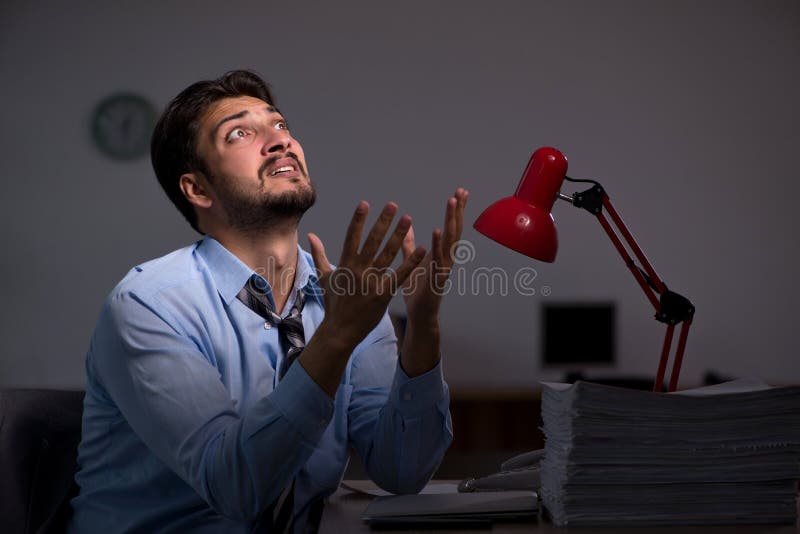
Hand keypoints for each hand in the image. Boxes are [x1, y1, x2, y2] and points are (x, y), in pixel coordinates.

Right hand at [307, 201, 425, 350]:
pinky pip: (400, 275)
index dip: (359, 220)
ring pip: (388, 254)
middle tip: (393, 205)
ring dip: (399, 236)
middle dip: (383, 222)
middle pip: (373, 241)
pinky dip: (411, 263)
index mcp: (345, 264)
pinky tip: (422, 250)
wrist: (339, 330)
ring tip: (408, 219)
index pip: (352, 237)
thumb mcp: (324, 277)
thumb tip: (311, 235)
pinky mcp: (383, 294)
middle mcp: (358, 270)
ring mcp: (371, 282)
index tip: (365, 204)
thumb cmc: (333, 304)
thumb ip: (319, 254)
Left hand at [401, 188, 468, 325]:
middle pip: (455, 229)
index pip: (450, 227)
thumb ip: (410, 246)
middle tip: (461, 191)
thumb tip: (406, 228)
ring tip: (452, 201)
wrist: (419, 314)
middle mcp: (446, 258)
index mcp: (441, 253)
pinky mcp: (437, 278)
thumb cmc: (417, 291)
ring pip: (450, 240)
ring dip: (451, 220)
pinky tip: (437, 230)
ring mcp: (444, 267)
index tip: (459, 192)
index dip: (455, 211)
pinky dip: (438, 244)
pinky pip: (438, 258)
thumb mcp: (412, 263)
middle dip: (458, 210)